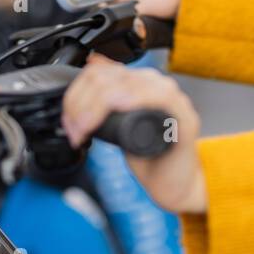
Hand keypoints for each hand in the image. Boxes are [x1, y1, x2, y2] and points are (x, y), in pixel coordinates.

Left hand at [62, 53, 205, 213]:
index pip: (101, 71)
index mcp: (143, 82)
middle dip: (82, 104)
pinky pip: (163, 97)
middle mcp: (159, 84)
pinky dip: (138, 97)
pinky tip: (122, 105)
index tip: (68, 119)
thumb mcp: (120, 124)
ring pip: (129, 85)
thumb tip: (89, 70)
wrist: (174, 184)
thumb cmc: (150, 156)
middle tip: (74, 130)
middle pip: (110, 78)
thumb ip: (107, 102)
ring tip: (86, 129)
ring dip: (97, 107)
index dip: (76, 93)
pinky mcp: (185, 119)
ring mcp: (174, 100)